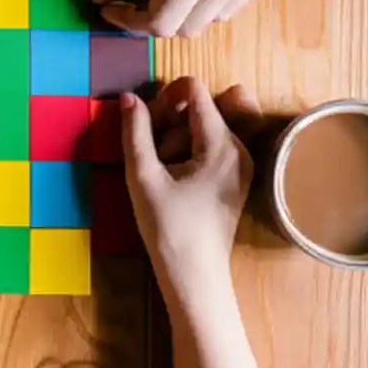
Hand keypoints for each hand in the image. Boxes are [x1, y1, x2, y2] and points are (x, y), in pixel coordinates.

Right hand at [118, 78, 262, 289]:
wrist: (194, 277)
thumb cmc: (168, 229)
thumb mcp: (142, 178)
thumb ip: (134, 132)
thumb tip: (128, 96)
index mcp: (221, 143)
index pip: (195, 90)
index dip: (165, 97)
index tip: (147, 124)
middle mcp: (238, 147)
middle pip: (198, 108)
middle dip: (168, 122)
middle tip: (151, 155)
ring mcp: (239, 164)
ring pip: (201, 128)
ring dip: (174, 140)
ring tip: (160, 174)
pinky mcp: (233, 179)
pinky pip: (208, 148)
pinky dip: (186, 154)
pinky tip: (172, 180)